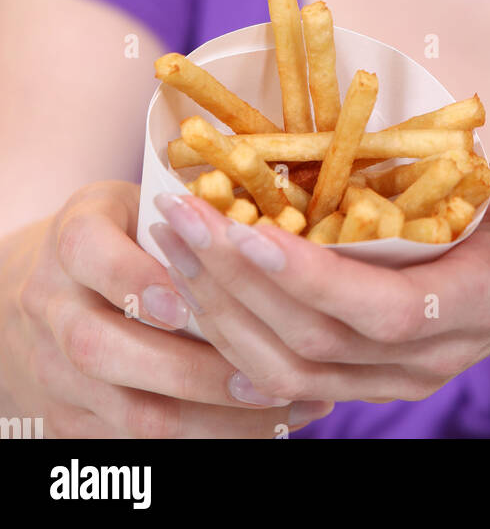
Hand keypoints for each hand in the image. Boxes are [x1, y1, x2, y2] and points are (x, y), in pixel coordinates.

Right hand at [0, 181, 333, 436]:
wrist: (60, 288)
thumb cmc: (129, 236)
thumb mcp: (149, 208)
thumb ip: (190, 226)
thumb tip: (266, 248)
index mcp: (73, 238)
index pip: (88, 251)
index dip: (134, 279)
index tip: (187, 302)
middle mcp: (50, 305)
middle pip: (98, 348)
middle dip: (185, 369)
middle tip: (259, 377)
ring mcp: (52, 370)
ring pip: (123, 410)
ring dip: (207, 418)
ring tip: (277, 405)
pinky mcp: (68, 419)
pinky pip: (133, 443)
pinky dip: (201, 439)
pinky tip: (257, 425)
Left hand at [150, 128, 489, 404]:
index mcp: (476, 304)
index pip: (380, 311)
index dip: (310, 278)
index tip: (248, 227)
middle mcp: (427, 354)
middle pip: (315, 344)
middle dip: (238, 283)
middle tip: (181, 215)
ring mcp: (392, 370)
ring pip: (288, 367)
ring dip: (221, 307)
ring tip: (173, 237)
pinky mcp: (364, 365)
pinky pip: (285, 367)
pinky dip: (232, 327)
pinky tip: (193, 281)